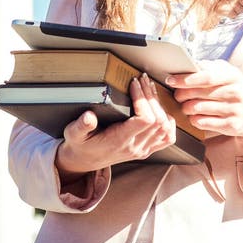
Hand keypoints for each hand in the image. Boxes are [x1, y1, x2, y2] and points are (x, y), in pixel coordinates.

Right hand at [55, 74, 175, 184]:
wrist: (84, 162)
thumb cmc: (80, 145)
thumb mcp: (73, 134)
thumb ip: (80, 126)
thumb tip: (88, 117)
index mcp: (119, 141)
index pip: (145, 120)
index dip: (143, 99)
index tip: (134, 84)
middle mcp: (135, 147)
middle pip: (158, 120)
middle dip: (152, 97)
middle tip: (142, 80)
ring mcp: (143, 149)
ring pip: (165, 127)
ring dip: (160, 105)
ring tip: (149, 89)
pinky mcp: (147, 149)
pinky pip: (167, 138)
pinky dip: (168, 122)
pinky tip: (159, 109)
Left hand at [166, 60, 242, 162]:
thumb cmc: (239, 91)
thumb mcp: (231, 75)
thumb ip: (212, 68)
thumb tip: (190, 65)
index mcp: (233, 77)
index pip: (206, 76)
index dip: (186, 78)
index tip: (171, 79)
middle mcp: (235, 92)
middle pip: (199, 93)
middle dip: (182, 94)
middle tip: (177, 94)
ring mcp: (234, 110)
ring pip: (199, 109)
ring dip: (186, 107)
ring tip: (185, 105)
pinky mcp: (231, 125)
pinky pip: (204, 122)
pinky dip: (194, 119)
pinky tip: (194, 116)